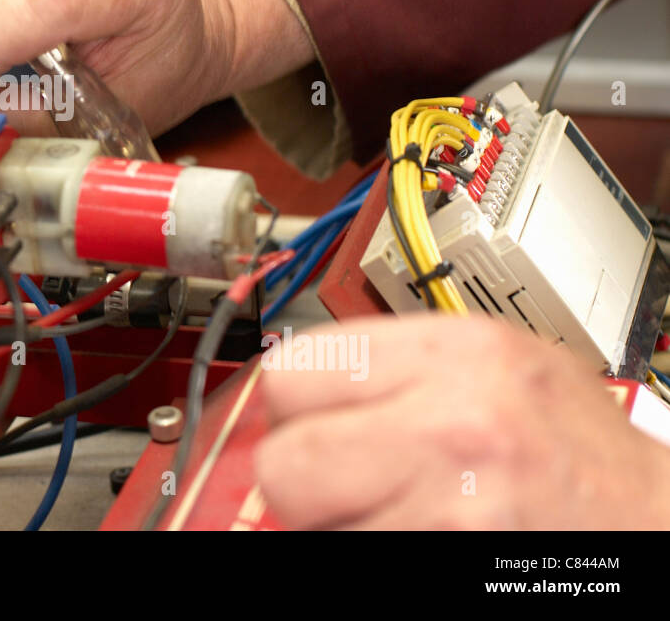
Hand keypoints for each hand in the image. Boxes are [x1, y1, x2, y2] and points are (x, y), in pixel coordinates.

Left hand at [254, 315, 669, 528]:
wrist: (656, 523)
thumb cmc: (577, 448)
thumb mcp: (494, 363)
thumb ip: (397, 368)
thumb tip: (299, 388)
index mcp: (455, 354)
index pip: (293, 373)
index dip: (296, 406)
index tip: (311, 421)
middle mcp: (451, 426)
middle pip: (286, 461)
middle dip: (303, 477)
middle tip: (347, 481)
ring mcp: (451, 508)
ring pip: (313, 526)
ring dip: (341, 523)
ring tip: (403, 509)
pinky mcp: (449, 565)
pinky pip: (352, 556)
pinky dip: (373, 549)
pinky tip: (420, 534)